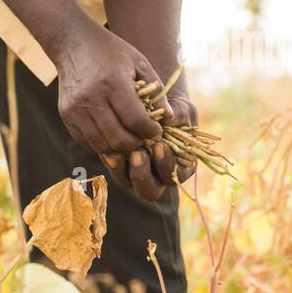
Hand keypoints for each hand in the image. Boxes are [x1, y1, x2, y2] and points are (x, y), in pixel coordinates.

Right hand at [54, 22, 168, 195]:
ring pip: (102, 146)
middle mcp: (92, 98)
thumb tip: (170, 118)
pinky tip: (112, 134)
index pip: (135, 120)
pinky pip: (87, 141)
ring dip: (119, 148)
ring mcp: (76, 109)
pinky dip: (102, 144)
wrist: (73, 44)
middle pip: (119, 139)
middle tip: (144, 139)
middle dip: (137, 144)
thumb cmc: (111, 52)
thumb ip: (157, 90)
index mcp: (113, 82)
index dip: (150, 131)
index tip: (157, 130)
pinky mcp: (66, 116)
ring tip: (130, 139)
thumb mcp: (139, 62)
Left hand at [101, 87, 197, 201]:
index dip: (167, 165)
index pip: (174, 176)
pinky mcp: (121, 162)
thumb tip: (169, 117)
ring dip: (124, 171)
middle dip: (142, 175)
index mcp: (179, 167)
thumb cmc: (175, 108)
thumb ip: (179, 114)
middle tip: (138, 154)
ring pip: (128, 183)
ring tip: (121, 152)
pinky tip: (110, 150)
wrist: (156, 100)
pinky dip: (112, 162)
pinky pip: (114, 169)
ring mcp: (138, 170)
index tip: (160, 146)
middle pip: (149, 192)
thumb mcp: (182, 108)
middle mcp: (158, 175)